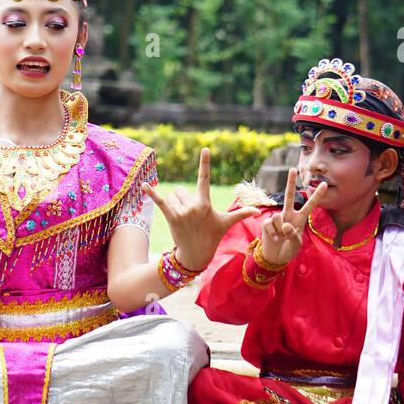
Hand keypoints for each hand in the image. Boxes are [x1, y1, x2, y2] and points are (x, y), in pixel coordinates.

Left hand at [141, 148, 259, 271]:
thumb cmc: (213, 236)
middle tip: (192, 217)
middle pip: (181, 191)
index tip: (205, 149)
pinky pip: (160, 201)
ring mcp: (181, 212)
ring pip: (172, 196)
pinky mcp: (170, 217)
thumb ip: (241, 214)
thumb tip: (260, 213)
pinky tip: (143, 185)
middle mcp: (193, 206)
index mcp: (205, 203)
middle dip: (184, 200)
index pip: (204, 179)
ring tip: (183, 220)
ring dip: (175, 205)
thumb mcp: (226, 223)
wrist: (196, 254)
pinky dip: (151, 193)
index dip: (205, 163)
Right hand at [257, 168, 327, 268]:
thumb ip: (293, 234)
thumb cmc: (288, 250)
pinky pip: (270, 224)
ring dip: (279, 231)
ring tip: (280, 238)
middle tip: (293, 169)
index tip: (324, 184)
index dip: (317, 195)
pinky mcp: (267, 223)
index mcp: (299, 219)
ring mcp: (277, 219)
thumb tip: (284, 225)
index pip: (310, 205)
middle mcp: (288, 215)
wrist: (275, 257)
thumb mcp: (296, 244)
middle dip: (291, 182)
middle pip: (290, 196)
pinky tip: (274, 239)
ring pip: (278, 217)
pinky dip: (272, 233)